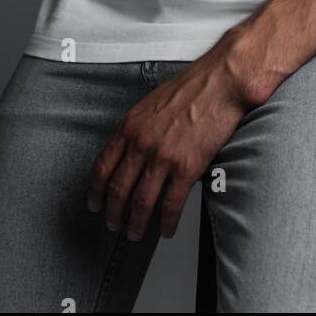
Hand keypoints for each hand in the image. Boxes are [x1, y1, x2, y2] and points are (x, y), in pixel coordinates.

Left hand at [86, 37, 256, 240]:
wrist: (220, 82)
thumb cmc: (191, 88)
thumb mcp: (150, 104)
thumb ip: (136, 129)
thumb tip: (128, 152)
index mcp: (130, 126)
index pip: (102, 167)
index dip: (95, 191)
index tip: (94, 204)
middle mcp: (142, 143)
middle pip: (118, 189)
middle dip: (113, 213)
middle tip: (113, 225)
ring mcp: (163, 157)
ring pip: (142, 202)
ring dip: (136, 223)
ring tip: (136, 233)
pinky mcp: (187, 167)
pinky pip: (171, 204)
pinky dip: (166, 222)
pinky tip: (166, 229)